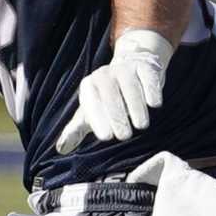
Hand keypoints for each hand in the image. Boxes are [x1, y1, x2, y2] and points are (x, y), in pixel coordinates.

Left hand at [53, 28, 175, 152]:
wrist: (129, 69)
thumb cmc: (107, 98)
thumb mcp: (90, 113)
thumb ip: (76, 130)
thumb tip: (61, 149)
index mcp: (90, 85)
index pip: (92, 103)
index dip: (98, 120)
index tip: (106, 137)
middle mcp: (105, 74)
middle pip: (111, 96)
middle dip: (117, 117)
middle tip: (124, 136)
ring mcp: (125, 69)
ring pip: (130, 87)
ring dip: (136, 107)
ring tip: (141, 126)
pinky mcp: (144, 67)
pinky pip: (148, 77)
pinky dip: (151, 90)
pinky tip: (154, 104)